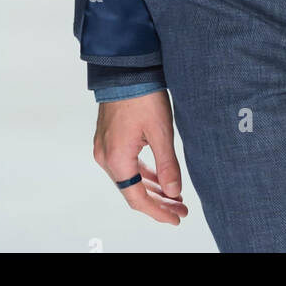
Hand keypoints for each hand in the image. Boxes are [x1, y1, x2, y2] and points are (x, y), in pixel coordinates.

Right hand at [93, 89, 187, 224]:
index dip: (158, 212)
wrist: (125, 68)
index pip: (138, 199)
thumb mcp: (161, 131)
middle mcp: (105, 157)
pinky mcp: (108, 138)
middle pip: (132, 191)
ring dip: (151, 188)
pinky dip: (142, 173)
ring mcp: (104, 147)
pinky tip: (157, 177)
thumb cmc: (142, 95)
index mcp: (117, 159)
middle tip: (181, 208)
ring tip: (174, 195)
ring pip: (129, 178)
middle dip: (158, 202)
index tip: (177, 217)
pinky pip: (125, 164)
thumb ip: (167, 166)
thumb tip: (174, 193)